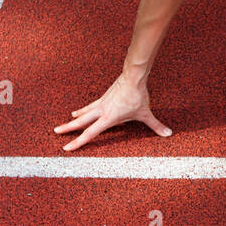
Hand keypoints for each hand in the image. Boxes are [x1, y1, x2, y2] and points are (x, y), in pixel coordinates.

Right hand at [54, 74, 171, 150]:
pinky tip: (76, 112)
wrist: (133, 77)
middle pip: (81, 123)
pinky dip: (82, 111)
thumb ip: (156, 126)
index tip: (66, 148)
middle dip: (68, 129)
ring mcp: (101, 104)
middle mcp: (101, 111)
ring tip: (61, 126)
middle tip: (56, 133)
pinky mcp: (103, 98)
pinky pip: (89, 107)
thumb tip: (169, 134)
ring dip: (72, 121)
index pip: (90, 133)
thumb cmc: (138, 96)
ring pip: (83, 114)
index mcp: (108, 118)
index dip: (78, 142)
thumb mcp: (146, 114)